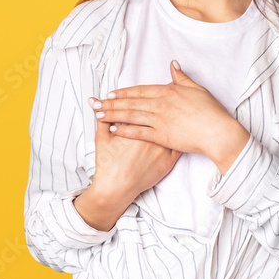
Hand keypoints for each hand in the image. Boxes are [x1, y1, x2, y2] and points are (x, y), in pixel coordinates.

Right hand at [73, 102, 180, 230]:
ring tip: (181, 110)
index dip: (155, 97)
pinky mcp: (169, 161)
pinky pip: (180, 145)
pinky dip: (183, 137)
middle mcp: (154, 136)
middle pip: (166, 115)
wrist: (116, 188)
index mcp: (139, 127)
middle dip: (170, 104)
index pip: (150, 106)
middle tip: (172, 96)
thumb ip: (102, 117)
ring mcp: (163, 149)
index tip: (158, 91)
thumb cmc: (109, 163)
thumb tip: (94, 102)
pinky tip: (184, 130)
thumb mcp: (102, 137)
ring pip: (176, 129)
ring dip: (179, 119)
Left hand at [94, 61, 249, 172]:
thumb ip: (182, 78)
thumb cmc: (211, 111)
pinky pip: (138, 132)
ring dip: (113, 115)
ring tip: (98, 115)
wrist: (217, 131)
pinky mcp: (161, 136)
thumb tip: (173, 64)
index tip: (111, 93)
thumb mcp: (197, 89)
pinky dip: (124, 130)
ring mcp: (160, 120)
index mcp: (169, 91)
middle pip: (131, 102)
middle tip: (95, 104)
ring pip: (131, 116)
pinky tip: (113, 130)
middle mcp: (161, 104)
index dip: (124, 92)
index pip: (141, 91)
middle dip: (111, 103)